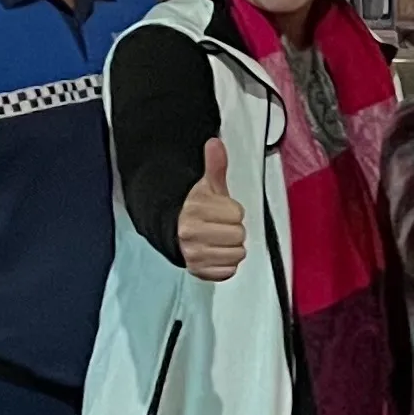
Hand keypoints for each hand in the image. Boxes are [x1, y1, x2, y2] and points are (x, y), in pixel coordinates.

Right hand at [177, 139, 248, 282]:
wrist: (174, 230)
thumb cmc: (196, 208)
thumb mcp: (207, 185)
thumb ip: (215, 165)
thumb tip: (215, 143)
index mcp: (195, 211)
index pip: (237, 214)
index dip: (233, 212)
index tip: (221, 211)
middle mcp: (191, 234)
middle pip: (239, 235)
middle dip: (233, 230)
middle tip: (220, 226)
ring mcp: (194, 255)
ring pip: (237, 254)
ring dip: (232, 248)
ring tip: (219, 240)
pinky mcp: (199, 271)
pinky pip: (229, 271)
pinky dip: (226, 265)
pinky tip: (217, 253)